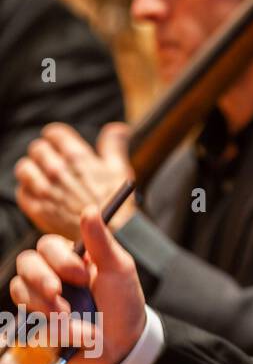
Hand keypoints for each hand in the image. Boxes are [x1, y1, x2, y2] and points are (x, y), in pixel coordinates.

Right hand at [10, 207, 146, 363]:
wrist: (123, 345)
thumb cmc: (123, 302)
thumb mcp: (118, 269)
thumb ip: (101, 241)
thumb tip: (90, 209)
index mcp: (71, 259)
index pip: (46, 245)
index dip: (59, 258)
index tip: (83, 274)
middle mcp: (51, 275)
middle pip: (25, 263)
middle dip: (41, 278)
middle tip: (59, 293)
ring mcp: (41, 299)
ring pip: (19, 290)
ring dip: (48, 306)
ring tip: (74, 318)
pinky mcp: (36, 323)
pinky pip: (27, 319)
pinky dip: (54, 329)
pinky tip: (78, 334)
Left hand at [16, 122, 134, 239]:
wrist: (108, 235)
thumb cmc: (114, 200)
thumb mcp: (119, 169)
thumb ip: (114, 145)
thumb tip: (118, 128)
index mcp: (78, 157)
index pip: (53, 133)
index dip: (55, 137)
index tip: (58, 144)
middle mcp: (58, 170)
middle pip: (37, 149)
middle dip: (44, 153)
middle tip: (51, 162)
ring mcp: (45, 189)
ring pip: (24, 168)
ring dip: (32, 171)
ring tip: (42, 177)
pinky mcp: (37, 207)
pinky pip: (21, 191)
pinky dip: (28, 191)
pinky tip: (40, 193)